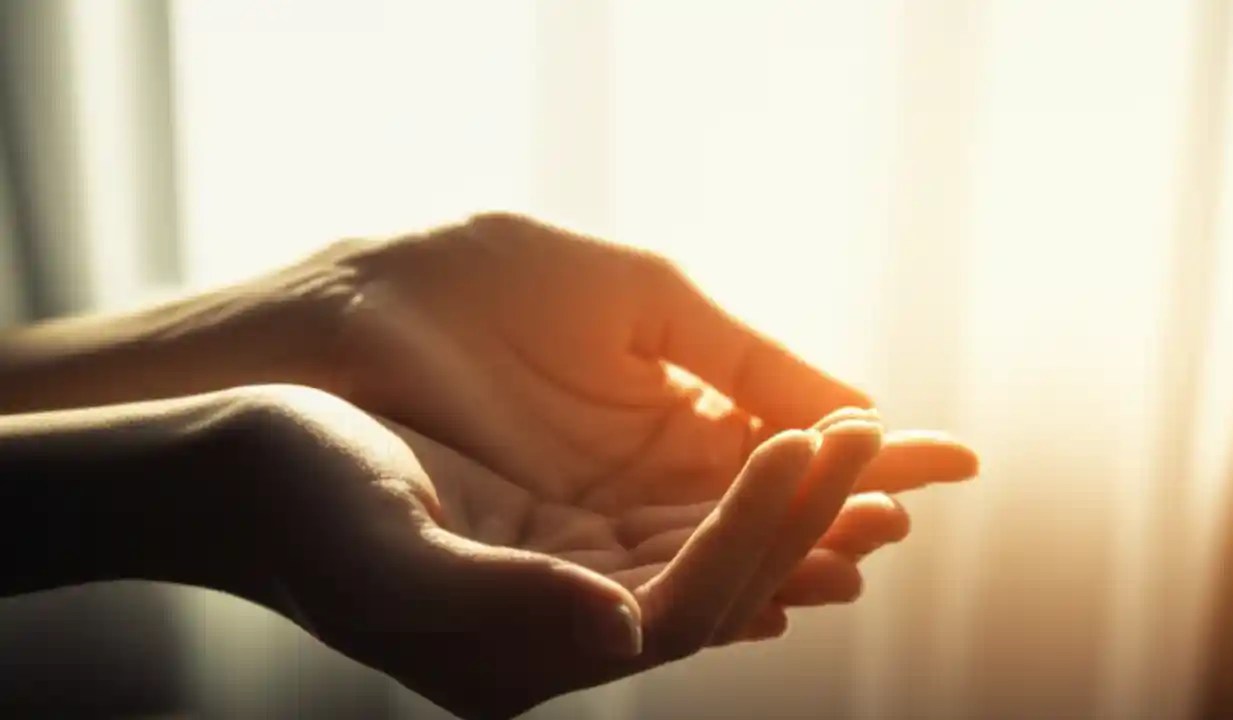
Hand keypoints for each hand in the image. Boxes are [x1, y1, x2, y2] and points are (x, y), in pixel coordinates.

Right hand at [216, 386, 910, 718]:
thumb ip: (502, 603)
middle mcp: (555, 634)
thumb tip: (628, 633)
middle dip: (801, 516)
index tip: (818, 447)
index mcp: (521, 655)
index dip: (758, 534)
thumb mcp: (386, 554)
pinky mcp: (550, 543)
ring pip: (701, 552)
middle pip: (714, 584)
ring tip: (856, 438)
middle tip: (879, 439)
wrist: (236, 466)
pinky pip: (666, 526)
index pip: (682, 605)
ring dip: (781, 500)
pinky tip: (779, 456)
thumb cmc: (295, 499)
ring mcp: (557, 589)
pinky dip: (729, 491)